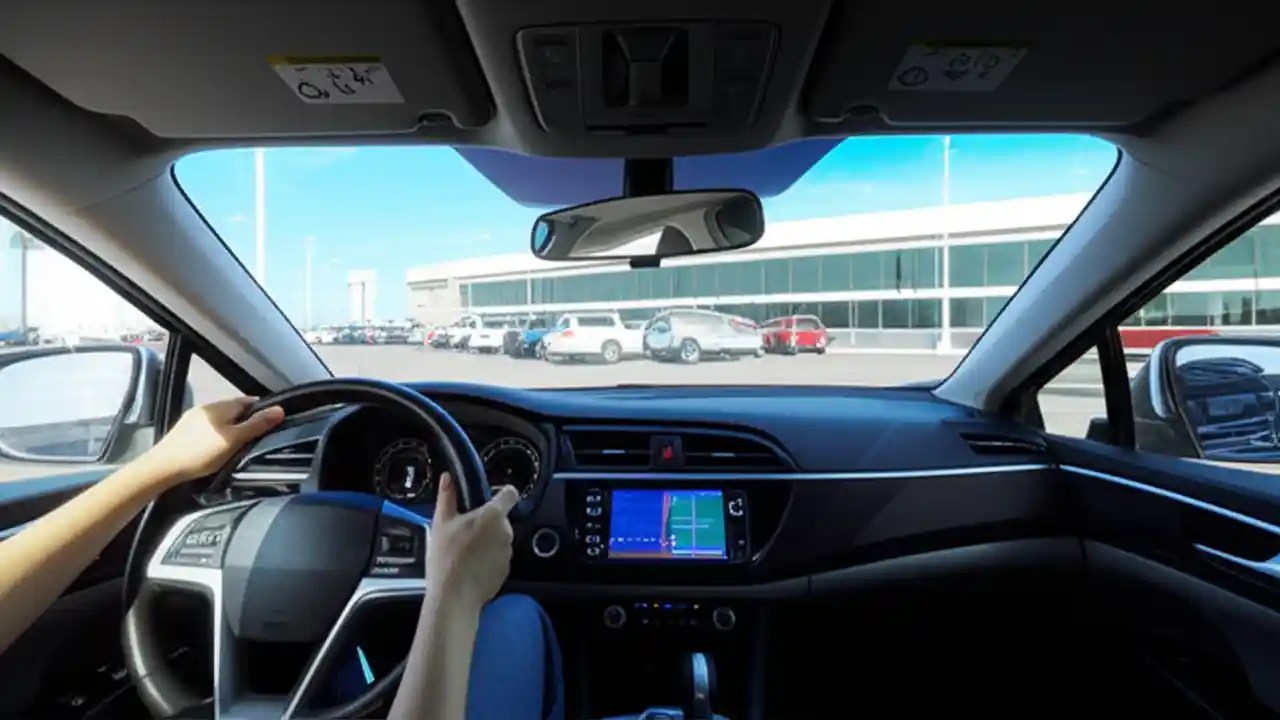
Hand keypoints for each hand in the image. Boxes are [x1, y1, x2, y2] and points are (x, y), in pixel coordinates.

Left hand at [140, 397, 284, 486]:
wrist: (163, 467)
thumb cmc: (202, 453)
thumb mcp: (234, 440)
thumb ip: (256, 425)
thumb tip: (280, 409)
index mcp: (222, 406)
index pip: (250, 401)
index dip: (263, 410)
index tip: (272, 424)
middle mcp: (208, 406)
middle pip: (235, 409)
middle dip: (247, 420)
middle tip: (257, 438)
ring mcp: (194, 417)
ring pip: (221, 418)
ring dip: (231, 427)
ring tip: (239, 444)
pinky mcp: (184, 430)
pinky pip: (208, 427)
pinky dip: (217, 433)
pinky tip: (216, 447)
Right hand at [428, 473, 519, 610]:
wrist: (454, 596)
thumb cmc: (447, 556)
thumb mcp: (441, 523)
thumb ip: (447, 497)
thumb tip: (448, 477)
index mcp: (494, 515)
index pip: (510, 494)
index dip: (502, 493)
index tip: (490, 499)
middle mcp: (506, 531)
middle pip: (500, 520)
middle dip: (486, 524)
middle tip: (464, 533)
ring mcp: (508, 553)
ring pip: (498, 540)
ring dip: (487, 542)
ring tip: (464, 553)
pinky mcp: (506, 571)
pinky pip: (498, 559)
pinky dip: (488, 560)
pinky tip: (471, 568)